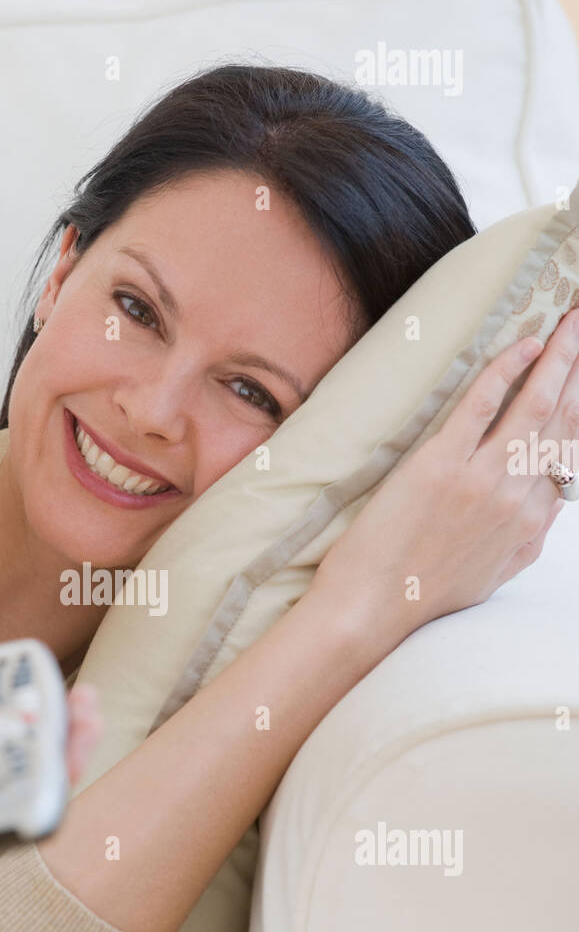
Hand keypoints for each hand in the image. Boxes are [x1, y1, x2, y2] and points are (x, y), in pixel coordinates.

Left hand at [312, 306, 578, 638]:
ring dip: (559, 358)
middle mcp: (516, 497)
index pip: (569, 453)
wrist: (372, 609)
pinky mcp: (441, 465)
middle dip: (578, 371)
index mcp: (529, 522)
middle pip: (561, 422)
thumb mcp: (493, 576)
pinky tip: (525, 344)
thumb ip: (526, 540)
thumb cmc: (423, 596)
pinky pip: (481, 406)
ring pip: (535, 408)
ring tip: (572, 322)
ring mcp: (481, 480)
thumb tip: (546, 511)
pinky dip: (506, 370)